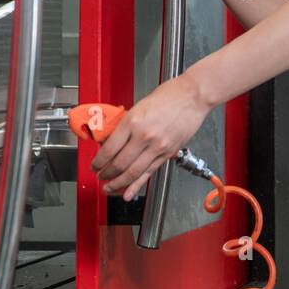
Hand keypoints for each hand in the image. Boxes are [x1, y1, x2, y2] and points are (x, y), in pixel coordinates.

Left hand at [89, 73, 210, 201]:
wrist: (193, 96)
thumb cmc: (169, 95)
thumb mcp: (139, 106)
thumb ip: (126, 125)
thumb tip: (112, 140)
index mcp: (133, 121)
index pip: (109, 149)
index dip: (98, 162)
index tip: (94, 165)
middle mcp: (144, 136)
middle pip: (119, 164)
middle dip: (106, 174)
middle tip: (100, 176)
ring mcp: (157, 146)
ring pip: (132, 172)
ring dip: (117, 183)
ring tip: (109, 187)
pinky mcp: (168, 153)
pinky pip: (149, 172)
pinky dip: (136, 185)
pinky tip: (127, 193)